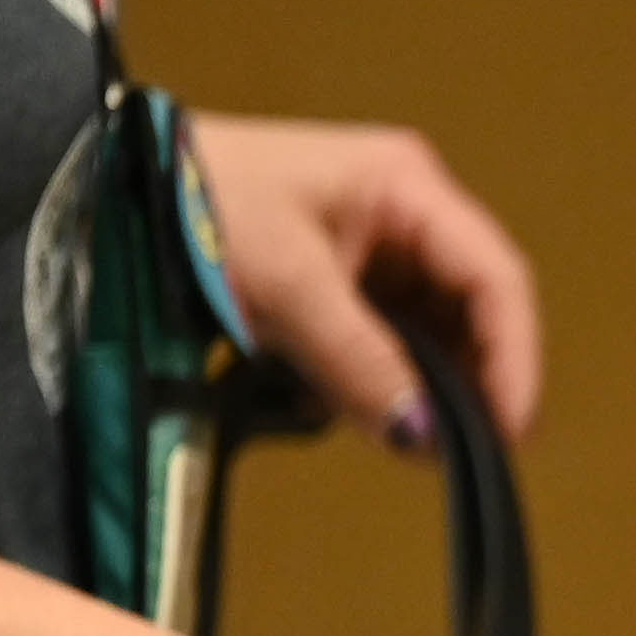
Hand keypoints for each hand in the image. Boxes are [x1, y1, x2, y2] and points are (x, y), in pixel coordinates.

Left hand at [193, 114, 543, 452]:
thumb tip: (421, 435)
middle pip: (476, 309)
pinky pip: (391, 339)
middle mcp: (408, 212)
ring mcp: (379, 246)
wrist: (120, 185)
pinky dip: (381, 379)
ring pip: (436, 331)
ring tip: (395, 432)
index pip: (497, 277)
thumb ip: (359, 362)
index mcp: (408, 187)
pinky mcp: (348, 278)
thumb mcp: (285, 285)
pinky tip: (351, 403)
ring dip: (421, 386)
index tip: (509, 430)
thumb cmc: (196, 203)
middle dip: (471, 381)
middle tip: (461, 450)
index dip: (514, 356)